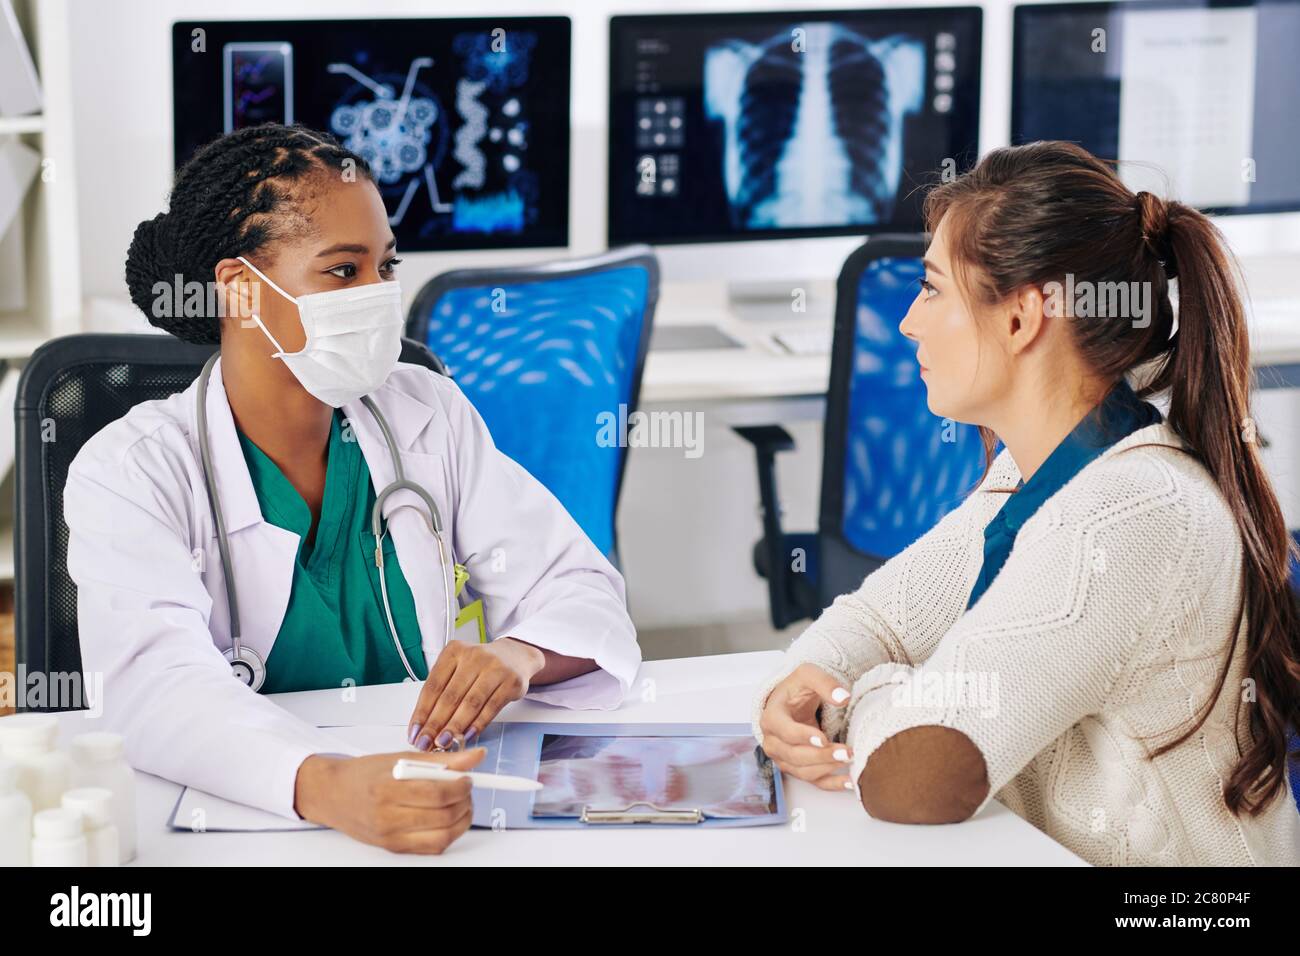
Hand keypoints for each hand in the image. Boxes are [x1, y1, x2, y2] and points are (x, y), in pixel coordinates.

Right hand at [294, 748, 483, 853]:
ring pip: (442, 837)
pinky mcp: (393, 848)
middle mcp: (387, 816)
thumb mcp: (402, 759)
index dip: (461, 787)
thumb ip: (443, 760)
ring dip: (461, 821)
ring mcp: (390, 837)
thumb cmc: (365, 774)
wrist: (333, 794)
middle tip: (465, 791)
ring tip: (460, 805)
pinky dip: (447, 835)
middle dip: (465, 803)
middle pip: (443, 816)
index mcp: (389, 788)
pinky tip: (446, 820)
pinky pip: (432, 848)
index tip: (467, 779)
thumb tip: (476, 757)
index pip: (437, 794)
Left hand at [406, 638, 544, 750]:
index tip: (415, 731)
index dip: (422, 712)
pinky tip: (467, 735)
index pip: (433, 686)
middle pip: (450, 696)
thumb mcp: (458, 667)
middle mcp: (474, 657)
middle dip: (435, 724)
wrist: (515, 656)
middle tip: (425, 742)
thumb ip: (443, 691)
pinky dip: (477, 724)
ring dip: (454, 726)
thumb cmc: (481, 666)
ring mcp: (495, 668)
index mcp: (454, 651)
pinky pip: (491, 708)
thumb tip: (424, 724)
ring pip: (470, 703)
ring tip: (444, 742)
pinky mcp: (511, 682)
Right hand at [758, 663, 854, 791]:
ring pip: (802, 771)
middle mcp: (773, 741)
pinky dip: (831, 784)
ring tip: (850, 760)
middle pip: (794, 755)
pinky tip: (849, 782)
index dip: (802, 737)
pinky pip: (812, 781)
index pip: (784, 731)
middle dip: (821, 756)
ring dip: (827, 769)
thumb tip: (843, 698)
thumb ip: (825, 683)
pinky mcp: (796, 767)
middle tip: (846, 752)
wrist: (792, 701)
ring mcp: (783, 757)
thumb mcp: (808, 675)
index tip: (823, 738)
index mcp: (771, 717)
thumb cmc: (796, 689)